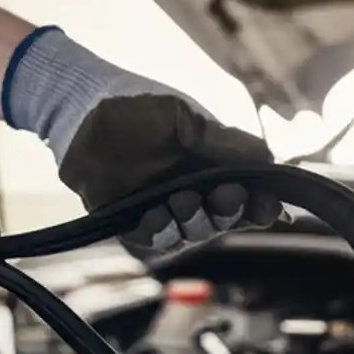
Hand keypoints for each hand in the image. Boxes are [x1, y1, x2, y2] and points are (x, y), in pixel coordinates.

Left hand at [3, 28, 283, 253]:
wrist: (83, 112)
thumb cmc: (137, 109)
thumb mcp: (187, 119)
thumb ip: (227, 142)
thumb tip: (269, 160)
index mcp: (213, 171)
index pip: (248, 200)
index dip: (260, 208)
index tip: (267, 207)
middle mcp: (193, 196)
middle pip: (225, 222)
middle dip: (228, 212)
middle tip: (224, 195)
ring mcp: (163, 213)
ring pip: (192, 236)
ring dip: (193, 222)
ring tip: (180, 200)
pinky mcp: (132, 227)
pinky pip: (153, 243)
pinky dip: (159, 232)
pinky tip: (156, 215)